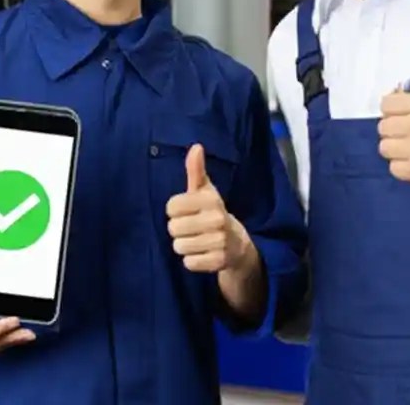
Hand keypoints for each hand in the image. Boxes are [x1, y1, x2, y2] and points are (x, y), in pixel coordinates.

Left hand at [166, 144, 251, 272]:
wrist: (237, 245)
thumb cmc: (213, 214)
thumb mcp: (206, 192)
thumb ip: (196, 171)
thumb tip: (196, 147)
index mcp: (211, 200)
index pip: (171, 207)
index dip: (175, 210)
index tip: (186, 211)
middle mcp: (216, 220)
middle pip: (173, 228)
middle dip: (179, 230)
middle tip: (192, 228)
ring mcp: (219, 242)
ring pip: (179, 246)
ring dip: (184, 246)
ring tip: (197, 241)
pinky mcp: (218, 262)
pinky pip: (188, 263)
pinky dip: (192, 260)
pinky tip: (203, 254)